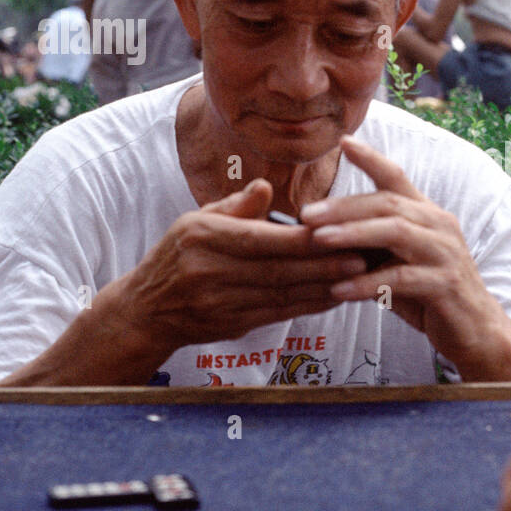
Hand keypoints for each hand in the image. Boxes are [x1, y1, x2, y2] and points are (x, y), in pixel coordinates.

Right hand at [108, 178, 365, 355]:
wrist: (146, 310)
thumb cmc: (178, 254)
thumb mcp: (197, 220)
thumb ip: (235, 205)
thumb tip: (265, 185)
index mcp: (203, 236)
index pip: (260, 238)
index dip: (301, 239)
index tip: (338, 231)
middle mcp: (209, 270)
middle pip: (277, 269)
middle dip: (324, 265)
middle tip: (364, 257)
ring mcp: (220, 302)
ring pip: (282, 295)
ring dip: (324, 287)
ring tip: (361, 278)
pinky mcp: (232, 324)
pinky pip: (278, 314)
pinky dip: (310, 305)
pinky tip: (336, 296)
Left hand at [301, 136, 510, 376]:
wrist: (476, 331)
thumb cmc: (429, 296)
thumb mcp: (398, 264)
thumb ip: (371, 247)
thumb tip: (320, 235)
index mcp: (427, 215)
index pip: (397, 177)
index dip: (371, 158)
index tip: (342, 142)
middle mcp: (439, 226)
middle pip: (388, 203)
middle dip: (344, 206)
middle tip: (307, 214)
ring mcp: (445, 253)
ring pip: (395, 232)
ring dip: (353, 234)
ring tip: (318, 240)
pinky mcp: (445, 284)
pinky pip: (400, 278)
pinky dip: (367, 282)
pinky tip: (339, 289)